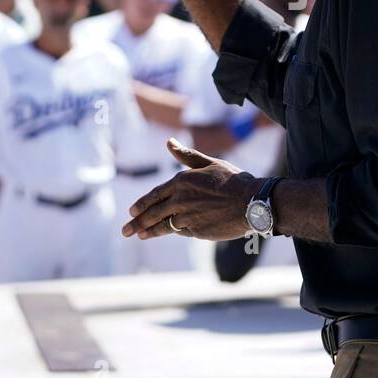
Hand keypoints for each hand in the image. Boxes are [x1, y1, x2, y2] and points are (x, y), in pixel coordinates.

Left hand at [123, 139, 259, 241]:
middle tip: (125, 231)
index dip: (142, 204)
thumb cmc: (233, 180)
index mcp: (181, 181)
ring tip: (140, 235)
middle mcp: (180, 200)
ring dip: (150, 231)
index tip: (132, 211)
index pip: (155, 195)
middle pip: (153, 213)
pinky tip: (169, 232)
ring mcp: (187, 217)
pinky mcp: (196, 231)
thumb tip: (168, 142)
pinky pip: (181, 231)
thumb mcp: (209, 163)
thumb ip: (187, 155)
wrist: (252, 203)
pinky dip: (173, 231)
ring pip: (163, 226)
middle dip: (137, 222)